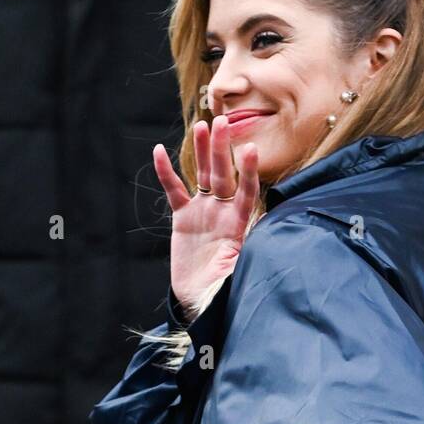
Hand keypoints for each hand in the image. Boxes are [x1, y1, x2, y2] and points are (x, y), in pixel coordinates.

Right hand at [152, 115, 260, 315]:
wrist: (201, 301)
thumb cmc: (224, 291)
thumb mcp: (238, 277)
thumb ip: (246, 260)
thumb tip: (264, 249)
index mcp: (238, 225)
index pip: (247, 193)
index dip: (248, 173)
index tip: (250, 150)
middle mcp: (223, 213)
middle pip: (223, 175)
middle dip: (222, 149)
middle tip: (222, 121)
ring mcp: (203, 213)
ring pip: (202, 175)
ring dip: (202, 151)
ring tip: (201, 126)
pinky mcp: (183, 218)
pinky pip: (174, 191)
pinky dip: (166, 173)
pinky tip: (158, 151)